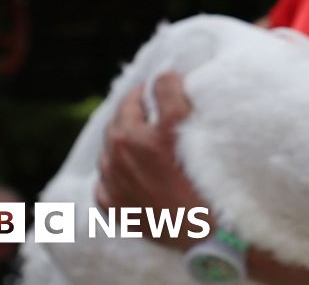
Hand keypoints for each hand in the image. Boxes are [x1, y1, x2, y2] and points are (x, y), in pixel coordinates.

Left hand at [96, 72, 211, 250]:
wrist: (204, 232)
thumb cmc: (201, 179)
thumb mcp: (189, 129)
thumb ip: (172, 96)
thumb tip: (164, 76)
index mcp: (132, 137)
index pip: (137, 97)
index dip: (152, 89)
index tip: (164, 88)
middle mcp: (116, 159)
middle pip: (119, 121)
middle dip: (135, 112)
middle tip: (155, 111)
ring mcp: (112, 185)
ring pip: (110, 150)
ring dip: (124, 140)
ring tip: (146, 142)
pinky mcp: (113, 207)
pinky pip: (104, 182)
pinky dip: (116, 172)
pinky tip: (133, 173)